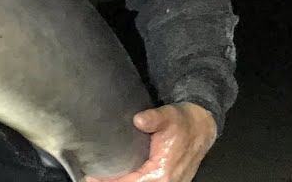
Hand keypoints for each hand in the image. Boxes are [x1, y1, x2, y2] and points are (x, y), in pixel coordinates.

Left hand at [88, 102, 217, 181]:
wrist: (202, 126)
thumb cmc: (184, 122)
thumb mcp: (169, 116)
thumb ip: (154, 118)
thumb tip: (138, 119)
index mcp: (162, 173)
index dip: (110, 180)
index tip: (91, 175)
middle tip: (90, 177)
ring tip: (99, 177)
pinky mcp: (166, 180)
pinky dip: (130, 180)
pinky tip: (116, 176)